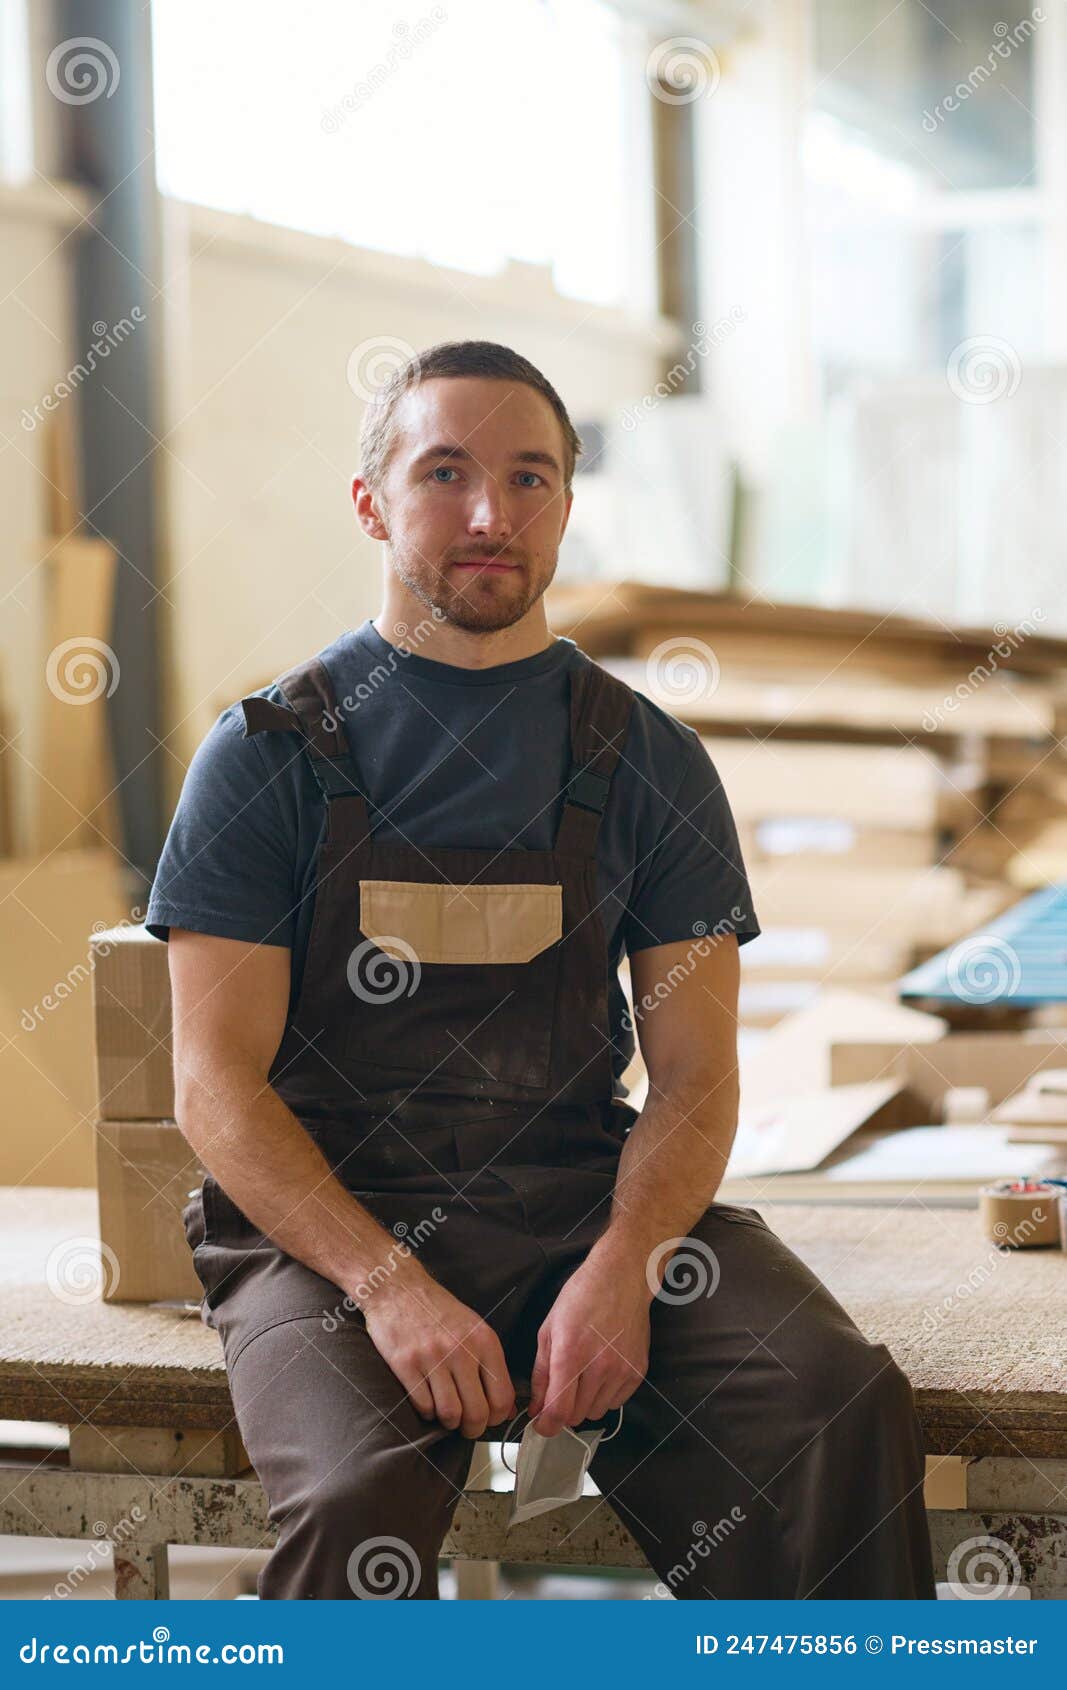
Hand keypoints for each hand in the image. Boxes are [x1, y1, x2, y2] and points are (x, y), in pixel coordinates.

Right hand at [362, 1268, 516, 1439]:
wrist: (399, 1288)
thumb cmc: (438, 1311)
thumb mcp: (474, 1329)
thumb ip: (491, 1366)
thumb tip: (506, 1410)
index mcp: (484, 1341)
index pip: (502, 1397)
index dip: (497, 1418)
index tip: (489, 1420)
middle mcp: (461, 1350)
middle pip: (477, 1412)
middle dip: (473, 1428)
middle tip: (466, 1427)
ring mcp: (433, 1357)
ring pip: (450, 1414)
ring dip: (449, 1422)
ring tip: (446, 1414)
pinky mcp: (406, 1364)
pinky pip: (424, 1406)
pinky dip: (427, 1412)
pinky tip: (427, 1400)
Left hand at [527, 1245, 650, 1436]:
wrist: (622, 1279)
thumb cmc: (581, 1298)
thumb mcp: (549, 1329)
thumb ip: (541, 1373)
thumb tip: (536, 1408)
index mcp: (571, 1353)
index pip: (559, 1411)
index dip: (546, 1426)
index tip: (542, 1425)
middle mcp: (599, 1366)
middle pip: (576, 1416)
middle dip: (564, 1409)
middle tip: (562, 1388)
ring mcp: (622, 1370)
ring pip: (596, 1412)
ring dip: (585, 1402)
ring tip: (583, 1374)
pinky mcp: (638, 1372)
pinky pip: (616, 1402)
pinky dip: (605, 1395)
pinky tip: (601, 1371)